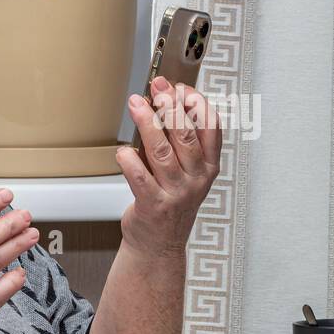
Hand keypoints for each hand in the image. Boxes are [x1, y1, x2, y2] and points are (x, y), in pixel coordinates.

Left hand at [116, 76, 221, 256]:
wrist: (159, 246)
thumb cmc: (171, 203)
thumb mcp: (189, 173)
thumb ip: (182, 142)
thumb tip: (166, 102)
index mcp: (208, 167)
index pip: (211, 128)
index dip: (197, 103)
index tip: (181, 87)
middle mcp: (196, 179)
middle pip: (185, 135)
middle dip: (171, 106)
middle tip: (158, 87)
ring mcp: (176, 193)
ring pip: (162, 151)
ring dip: (148, 123)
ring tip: (136, 104)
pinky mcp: (153, 205)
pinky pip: (139, 177)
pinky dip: (128, 159)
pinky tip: (122, 150)